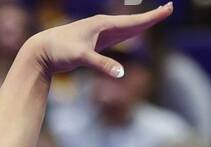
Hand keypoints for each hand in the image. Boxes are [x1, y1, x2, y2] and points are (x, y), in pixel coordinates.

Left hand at [30, 3, 173, 78]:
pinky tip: (132, 33)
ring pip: (125, 27)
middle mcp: (102, 25)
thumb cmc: (60, 50)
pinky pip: (117, 35)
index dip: (151, 17)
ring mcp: (98, 33)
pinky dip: (128, 33)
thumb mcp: (81, 58)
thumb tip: (121, 74)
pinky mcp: (94, 42)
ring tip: (155, 17)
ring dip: (141, 24)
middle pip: (132, 21)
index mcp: (103, 25)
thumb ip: (101, 65)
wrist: (42, 49)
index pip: (133, 21)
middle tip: (168, 9)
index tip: (168, 9)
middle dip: (151, 17)